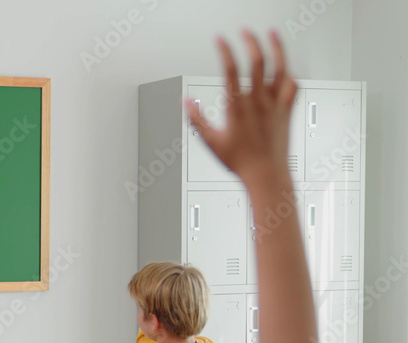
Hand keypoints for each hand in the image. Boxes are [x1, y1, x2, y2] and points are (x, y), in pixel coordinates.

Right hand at [187, 30, 296, 188]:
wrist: (267, 175)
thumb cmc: (240, 162)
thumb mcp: (210, 142)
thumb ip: (196, 119)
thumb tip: (185, 102)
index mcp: (237, 107)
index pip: (230, 70)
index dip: (225, 50)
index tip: (220, 40)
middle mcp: (258, 102)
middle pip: (257, 62)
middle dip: (250, 41)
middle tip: (244, 32)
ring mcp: (275, 105)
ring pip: (280, 68)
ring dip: (276, 48)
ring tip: (271, 34)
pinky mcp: (287, 111)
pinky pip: (293, 86)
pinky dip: (290, 74)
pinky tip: (286, 68)